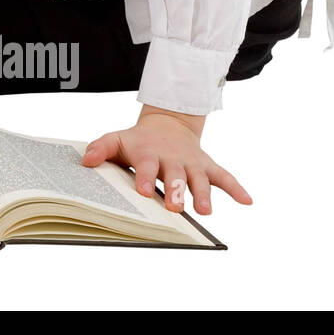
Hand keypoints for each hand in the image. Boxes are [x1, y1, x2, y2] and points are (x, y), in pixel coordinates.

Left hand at [81, 105, 251, 214]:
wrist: (168, 123)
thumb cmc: (139, 140)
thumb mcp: (117, 139)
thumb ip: (101, 148)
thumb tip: (85, 160)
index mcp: (149, 153)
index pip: (147, 166)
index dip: (145, 178)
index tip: (144, 192)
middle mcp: (173, 158)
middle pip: (176, 175)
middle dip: (176, 190)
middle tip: (176, 206)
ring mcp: (192, 163)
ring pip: (200, 179)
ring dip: (203, 194)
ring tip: (206, 210)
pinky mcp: (207, 166)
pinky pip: (224, 176)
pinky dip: (236, 188)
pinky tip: (248, 200)